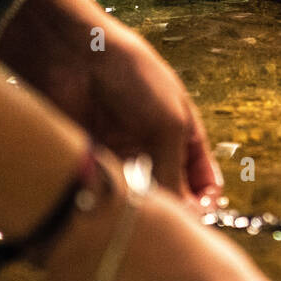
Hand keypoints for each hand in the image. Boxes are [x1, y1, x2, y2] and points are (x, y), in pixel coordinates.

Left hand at [0, 0, 222, 207]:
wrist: (75, 55)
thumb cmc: (133, 77)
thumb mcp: (168, 124)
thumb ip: (175, 172)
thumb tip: (182, 217)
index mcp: (183, 136)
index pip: (202, 183)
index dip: (205, 203)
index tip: (199, 219)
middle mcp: (154, 149)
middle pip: (170, 194)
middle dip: (172, 212)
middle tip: (167, 225)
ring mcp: (122, 156)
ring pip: (138, 197)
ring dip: (141, 208)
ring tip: (140, 213)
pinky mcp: (92, 161)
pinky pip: (108, 191)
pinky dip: (113, 201)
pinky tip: (114, 203)